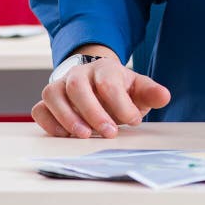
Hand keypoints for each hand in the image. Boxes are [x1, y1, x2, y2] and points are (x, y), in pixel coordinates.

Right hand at [32, 57, 170, 138]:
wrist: (96, 81)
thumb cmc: (118, 88)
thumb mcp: (138, 88)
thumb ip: (151, 93)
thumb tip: (165, 96)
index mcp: (104, 68)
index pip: (108, 83)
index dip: (121, 104)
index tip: (133, 121)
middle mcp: (78, 74)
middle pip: (78, 87)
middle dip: (93, 112)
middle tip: (110, 133)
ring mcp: (59, 86)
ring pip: (54, 96)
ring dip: (68, 118)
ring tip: (86, 136)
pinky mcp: (46, 101)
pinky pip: (40, 109)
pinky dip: (49, 123)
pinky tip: (65, 136)